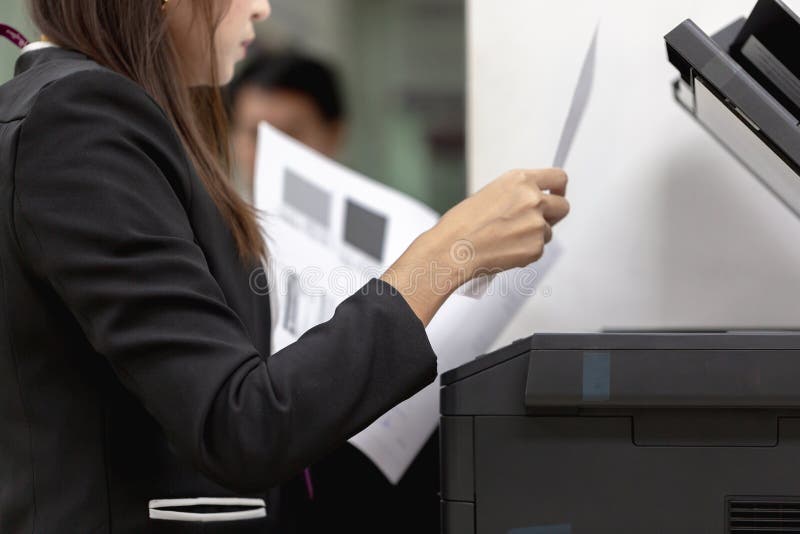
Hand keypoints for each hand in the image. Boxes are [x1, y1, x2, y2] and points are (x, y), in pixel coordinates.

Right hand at [381, 168, 568, 324]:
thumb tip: (532, 203)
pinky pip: (538, 249)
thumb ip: (516, 194)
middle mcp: (533, 198)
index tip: (557, 194)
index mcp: (520, 180)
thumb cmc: (461, 225)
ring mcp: (537, 223)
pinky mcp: (536, 247)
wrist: (451, 250)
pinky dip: (525, 252)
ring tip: (507, 239)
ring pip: (548, 231)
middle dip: (553, 215)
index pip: (558, 178)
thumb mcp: (490, 194)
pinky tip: (504, 250)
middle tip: (538, 222)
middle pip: (563, 206)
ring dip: (534, 236)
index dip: (559, 188)